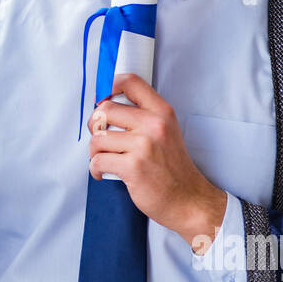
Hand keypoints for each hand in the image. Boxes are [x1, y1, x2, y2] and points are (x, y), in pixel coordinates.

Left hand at [86, 72, 227, 251]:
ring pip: (97, 138)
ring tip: (104, 158)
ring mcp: (143, 145)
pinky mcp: (133, 167)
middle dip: (94, 125)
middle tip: (100, 138)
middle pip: (104, 110)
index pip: (130, 82)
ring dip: (94, 151)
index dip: (108, 85)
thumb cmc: (173, 168)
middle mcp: (153, 125)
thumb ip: (144, 116)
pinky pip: (98, 160)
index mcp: (161, 112)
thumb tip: (107, 108)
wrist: (188, 199)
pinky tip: (104, 172)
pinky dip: (95, 168)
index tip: (101, 98)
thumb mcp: (166, 131)